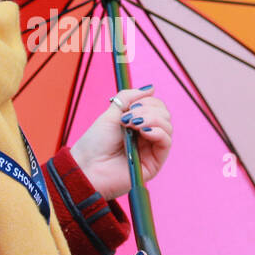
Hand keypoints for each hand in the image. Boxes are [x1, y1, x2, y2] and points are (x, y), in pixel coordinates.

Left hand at [68, 85, 172, 201]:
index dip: (147, 101)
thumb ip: (129, 98)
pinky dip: (158, 132)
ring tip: (132, 124)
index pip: (156, 106)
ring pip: (167, 126)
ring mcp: (151, 149)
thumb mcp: (111, 114)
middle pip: (164, 114)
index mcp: (137, 123)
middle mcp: (146, 136)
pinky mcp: (154, 163)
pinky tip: (144, 131)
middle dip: (148, 110)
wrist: (88, 166)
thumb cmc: (95, 143)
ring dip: (151, 119)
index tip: (130, 107)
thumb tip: (151, 88)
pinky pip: (166, 142)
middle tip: (128, 117)